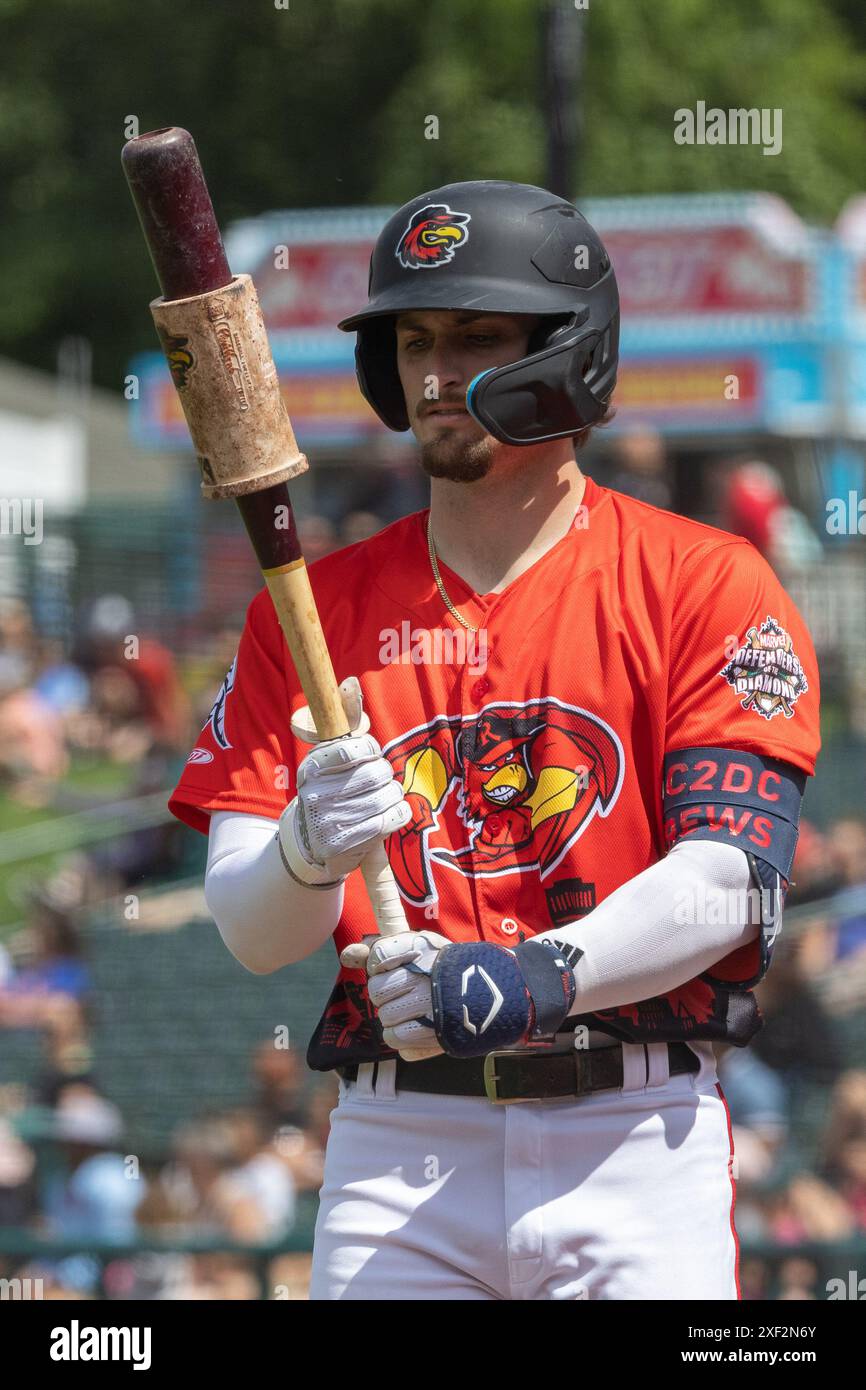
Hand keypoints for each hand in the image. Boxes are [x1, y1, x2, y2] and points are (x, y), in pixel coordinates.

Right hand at [279, 679, 411, 886]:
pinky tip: (391, 813)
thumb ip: (345, 718)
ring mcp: (327, 821)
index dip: (370, 750)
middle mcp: (314, 793)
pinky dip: (398, 814)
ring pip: (386, 796)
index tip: (369, 755)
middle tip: (380, 778)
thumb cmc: (331, 787)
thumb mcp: (332, 753)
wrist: (311, 842)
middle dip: (385, 774)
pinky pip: (390, 820)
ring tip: (384, 797)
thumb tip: (351, 684)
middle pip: (376, 773)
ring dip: (392, 795)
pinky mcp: (342, 845)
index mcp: (312, 765)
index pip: (354, 748)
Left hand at [341, 932, 576, 1061]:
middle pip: (377, 990)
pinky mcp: (434, 1033)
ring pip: (384, 1016)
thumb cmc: (450, 968)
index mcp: (420, 947)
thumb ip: (377, 950)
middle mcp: (423, 975)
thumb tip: (346, 955)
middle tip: (406, 993)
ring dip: (394, 1018)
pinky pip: (396, 1039)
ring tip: (414, 1012)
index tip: (397, 967)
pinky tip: (416, 1029)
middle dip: (386, 995)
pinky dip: (401, 1038)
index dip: (381, 966)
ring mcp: (429, 1005)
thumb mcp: (419, 949)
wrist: (498, 992)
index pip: (378, 956)